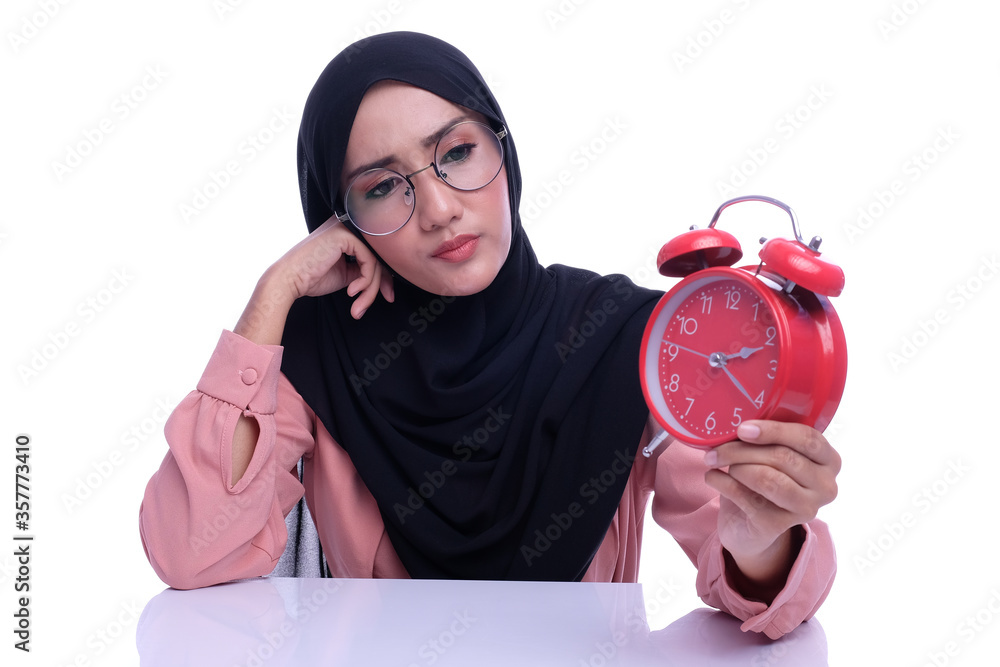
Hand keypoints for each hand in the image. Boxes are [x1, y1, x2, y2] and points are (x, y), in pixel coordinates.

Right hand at [275, 215, 393, 314]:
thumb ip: (364, 270)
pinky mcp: (345, 235)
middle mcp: (348, 226)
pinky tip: (352, 291)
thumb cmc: (311, 277)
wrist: (288, 280)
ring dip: (371, 287)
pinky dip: (365, 280)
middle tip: (386, 299)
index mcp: (347, 232)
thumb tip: (387, 279)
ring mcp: (346, 227)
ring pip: (375, 259)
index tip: (387, 295)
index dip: (384, 275)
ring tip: (359, 304)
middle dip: (385, 281)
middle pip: (378, 254)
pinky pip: (369, 260)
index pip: (375, 251)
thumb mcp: (346, 273)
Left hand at [703, 420, 839, 596]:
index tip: (742, 429)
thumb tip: (735, 421)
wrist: (750, 524)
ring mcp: (806, 508)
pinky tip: (712, 476)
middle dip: (743, 450)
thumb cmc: (762, 477)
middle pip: (783, 457)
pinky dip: (722, 483)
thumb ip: (765, 437)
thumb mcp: (769, 453)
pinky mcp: (780, 525)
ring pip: (767, 478)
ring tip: (716, 462)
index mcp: (828, 459)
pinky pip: (747, 497)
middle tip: (715, 448)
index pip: (807, 438)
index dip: (773, 431)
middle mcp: (826, 486)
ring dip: (735, 466)